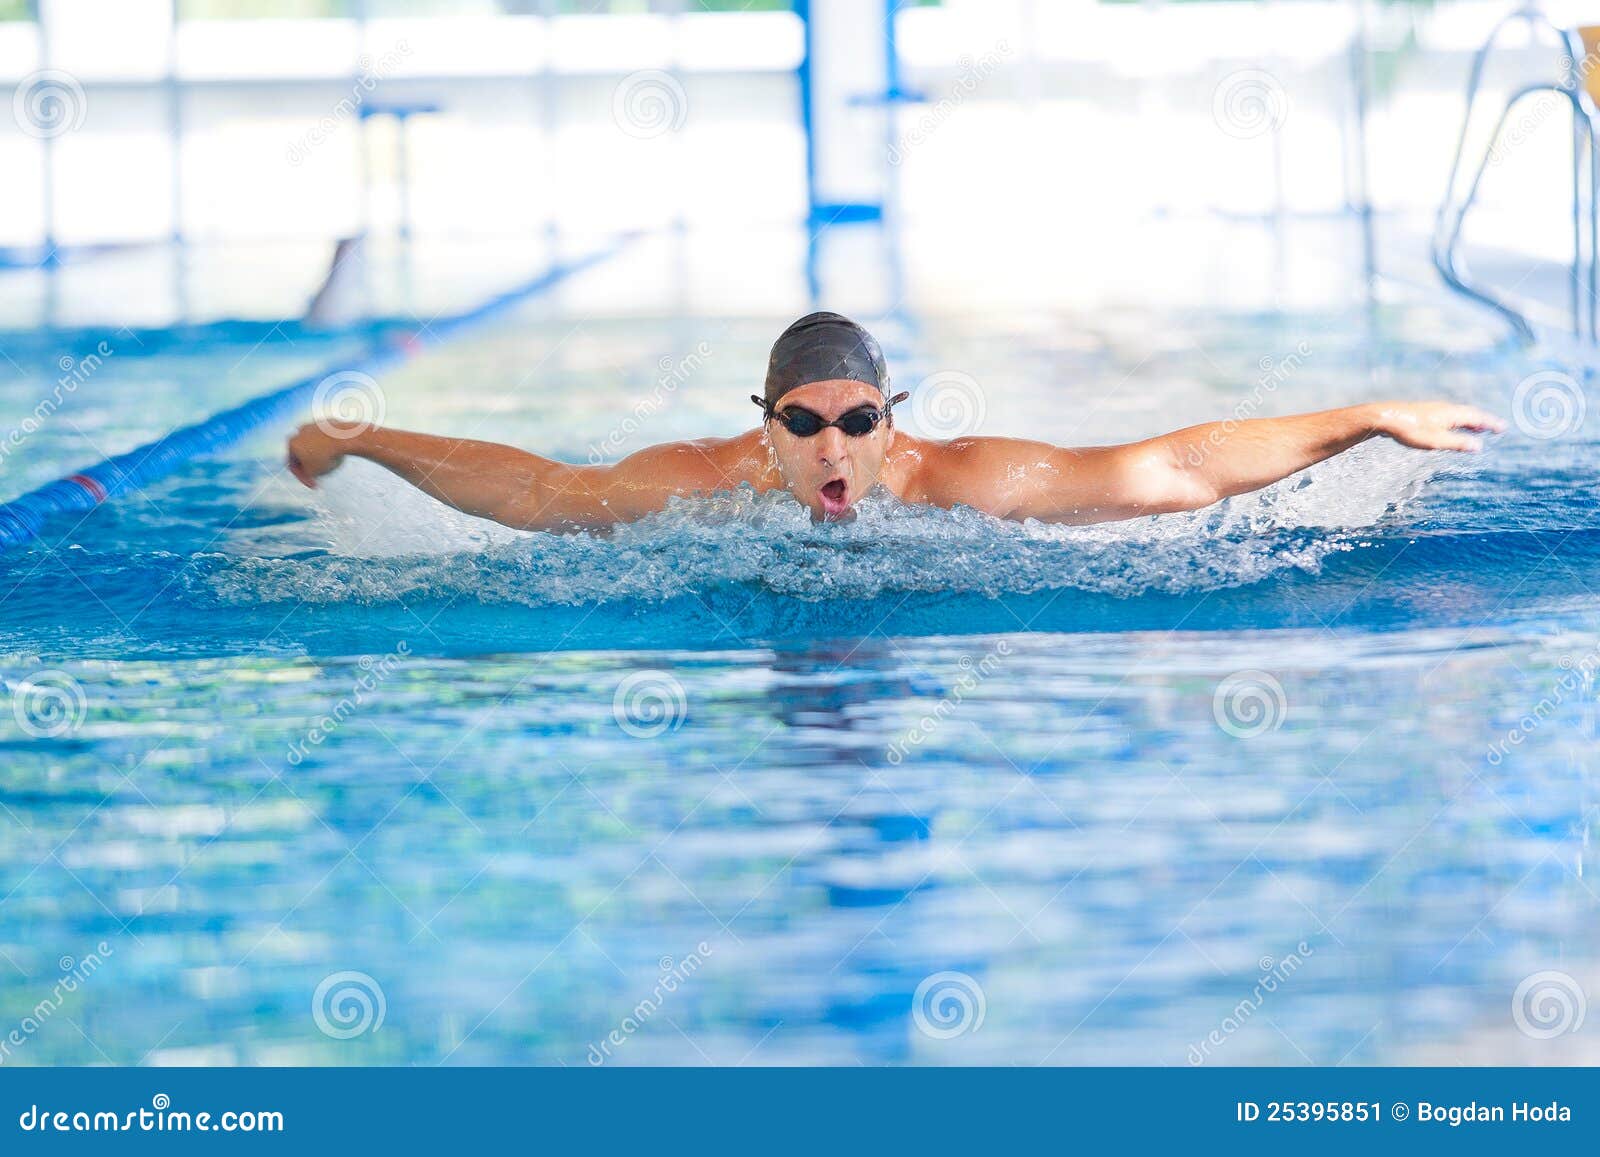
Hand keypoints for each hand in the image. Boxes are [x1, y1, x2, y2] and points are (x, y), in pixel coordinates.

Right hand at [286, 422, 351, 487]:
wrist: (345, 437)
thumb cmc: (327, 455)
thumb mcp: (312, 473)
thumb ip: (305, 475)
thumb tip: (307, 473)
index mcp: (292, 443)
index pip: (293, 465)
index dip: (303, 478)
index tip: (314, 485)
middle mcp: (300, 431)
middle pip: (302, 453)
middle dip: (310, 465)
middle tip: (320, 474)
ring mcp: (314, 425)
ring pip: (315, 445)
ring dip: (320, 455)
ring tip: (331, 463)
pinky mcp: (327, 423)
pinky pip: (327, 438)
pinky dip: (329, 446)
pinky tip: (338, 453)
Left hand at [1368, 401, 1505, 451]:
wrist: (1385, 418)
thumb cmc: (1409, 430)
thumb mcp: (1435, 441)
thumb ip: (1457, 443)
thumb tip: (1478, 447)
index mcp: (1451, 414)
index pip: (1477, 417)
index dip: (1491, 423)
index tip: (1503, 428)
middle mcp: (1445, 408)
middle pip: (1469, 414)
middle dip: (1484, 421)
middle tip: (1496, 428)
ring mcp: (1435, 409)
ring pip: (1458, 414)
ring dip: (1471, 421)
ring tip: (1479, 429)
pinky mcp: (1425, 413)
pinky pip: (1448, 416)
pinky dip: (1457, 421)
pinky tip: (1452, 428)